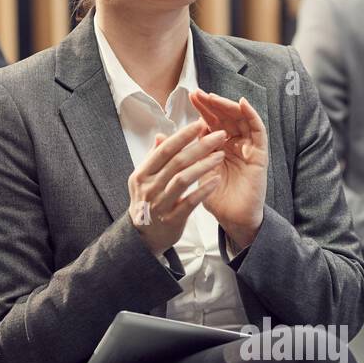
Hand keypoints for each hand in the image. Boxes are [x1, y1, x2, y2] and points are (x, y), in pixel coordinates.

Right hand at [128, 120, 227, 254]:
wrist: (143, 237)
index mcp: (142, 174)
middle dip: (200, 146)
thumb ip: (154, 158)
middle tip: (219, 135)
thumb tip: (161, 135)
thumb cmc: (148, 203)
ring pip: (183, 180)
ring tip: (221, 155)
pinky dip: (203, 190)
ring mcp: (159, 205)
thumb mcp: (145, 180)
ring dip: (203, 165)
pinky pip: (190, 202)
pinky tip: (217, 180)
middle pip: (176, 161)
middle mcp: (149, 188)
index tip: (200, 124)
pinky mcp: (171, 220)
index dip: (183, 136)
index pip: (164, 150)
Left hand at [189, 90, 268, 250]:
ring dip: (228, 106)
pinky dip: (251, 115)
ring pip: (241, 119)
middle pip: (226, 117)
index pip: (212, 122)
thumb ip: (182, 154)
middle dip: (213, 104)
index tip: (190, 96)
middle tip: (199, 93)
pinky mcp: (260, 154)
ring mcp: (248, 148)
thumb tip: (160, 137)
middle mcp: (235, 144)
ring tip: (214, 97)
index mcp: (220, 147)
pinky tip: (242, 104)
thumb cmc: (215, 198)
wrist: (232, 219)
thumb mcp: (194, 172)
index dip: (203, 109)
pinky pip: (259, 130)